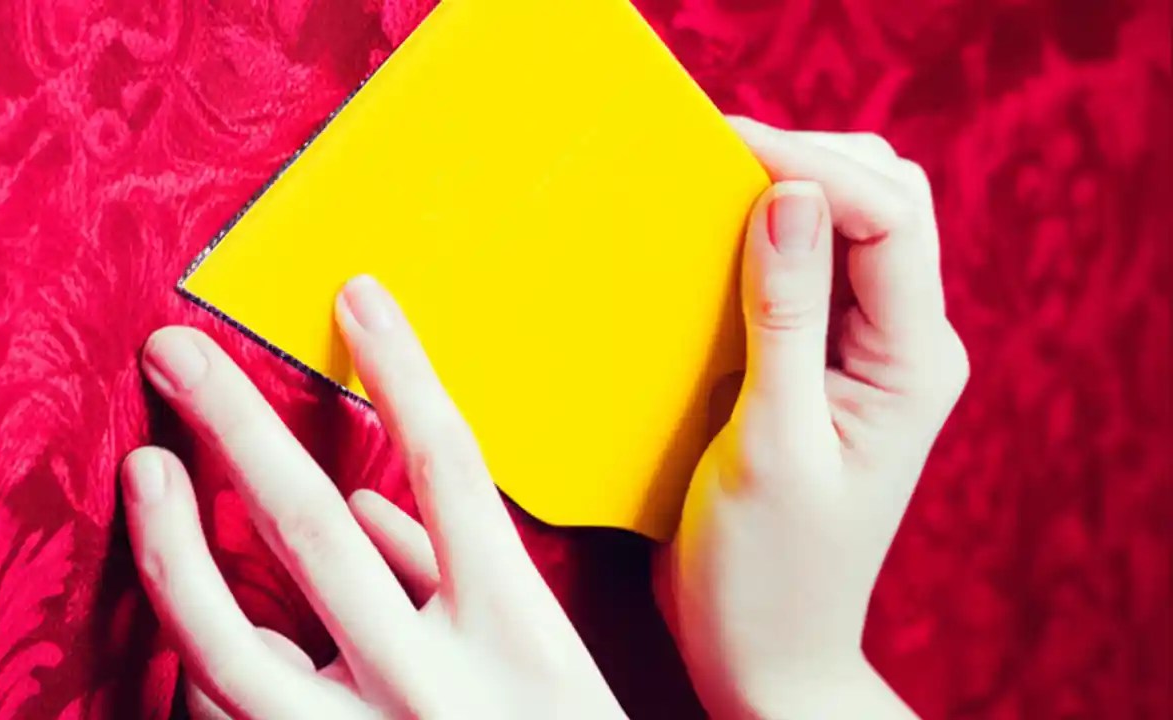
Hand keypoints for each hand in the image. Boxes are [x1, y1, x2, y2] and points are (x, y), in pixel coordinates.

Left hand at [122, 277, 625, 719]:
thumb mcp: (544, 657)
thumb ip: (461, 574)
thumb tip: (376, 505)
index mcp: (519, 634)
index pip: (454, 467)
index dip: (401, 370)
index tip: (354, 293)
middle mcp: (436, 687)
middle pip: (315, 529)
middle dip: (236, 426)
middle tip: (175, 351)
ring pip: (230, 640)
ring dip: (172, 545)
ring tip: (145, 467)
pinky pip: (225, 717)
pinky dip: (202, 664)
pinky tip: (194, 610)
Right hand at [655, 119, 968, 718]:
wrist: (763, 648)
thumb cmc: (769, 569)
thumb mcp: (771, 441)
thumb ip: (784, 316)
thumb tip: (790, 193)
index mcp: (912, 362)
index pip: (889, 219)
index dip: (815, 165)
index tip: (730, 146)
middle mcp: (901, 345)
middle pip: (882, 203)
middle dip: (808, 161)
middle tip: (718, 155)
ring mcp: (861, 354)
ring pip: (845, 229)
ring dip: (785, 195)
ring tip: (710, 185)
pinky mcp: (816, 367)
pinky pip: (803, 276)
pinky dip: (760, 243)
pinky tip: (710, 243)